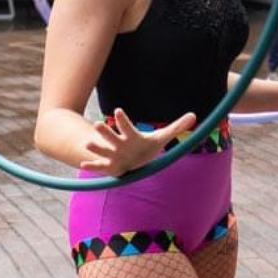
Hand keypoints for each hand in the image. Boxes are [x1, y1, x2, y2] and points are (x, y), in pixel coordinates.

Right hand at [80, 107, 195, 175]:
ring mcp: (113, 154)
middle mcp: (119, 143)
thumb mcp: (161, 138)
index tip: (117, 111)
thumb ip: (176, 127)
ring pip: (103, 150)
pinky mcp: (110, 166)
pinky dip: (92, 166)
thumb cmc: (146, 146)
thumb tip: (194, 116)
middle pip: (111, 136)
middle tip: (98, 124)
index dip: (123, 120)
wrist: (132, 159)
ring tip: (88, 144)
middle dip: (105, 132)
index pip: (127, 127)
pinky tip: (84, 165)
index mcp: (131, 136)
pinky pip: (100, 166)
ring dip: (96, 147)